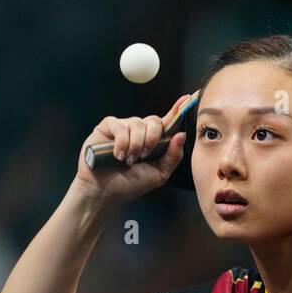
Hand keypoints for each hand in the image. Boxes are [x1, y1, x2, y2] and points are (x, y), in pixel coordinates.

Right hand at [74, 93, 192, 204]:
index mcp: (153, 141)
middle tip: (144, 156)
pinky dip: (122, 143)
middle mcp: (139, 131)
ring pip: (138, 124)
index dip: (176, 111)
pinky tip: (118, 155)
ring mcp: (123, 127)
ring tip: (128, 160)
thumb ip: (172, 157)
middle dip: (152, 139)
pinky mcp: (108, 126)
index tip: (186, 100)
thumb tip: (181, 135)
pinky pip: (120, 127)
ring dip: (136, 145)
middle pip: (154, 121)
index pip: (167, 123)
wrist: (105, 192)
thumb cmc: (130, 184)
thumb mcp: (158, 174)